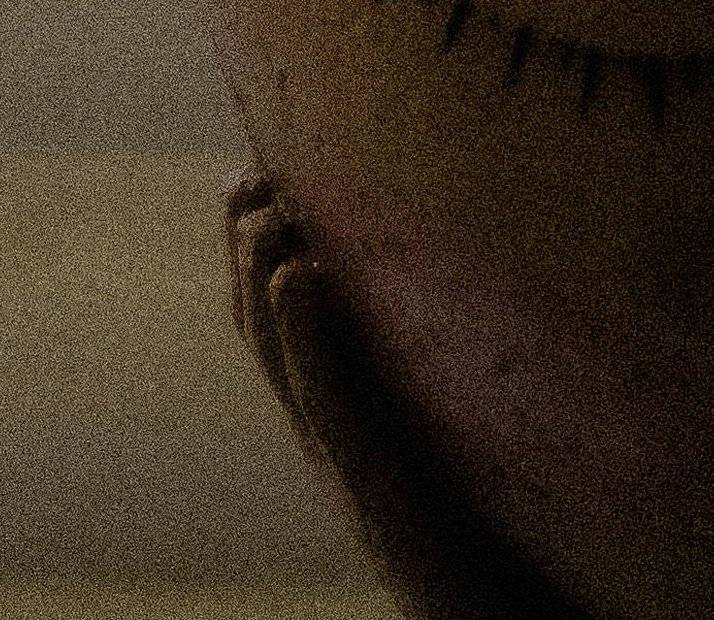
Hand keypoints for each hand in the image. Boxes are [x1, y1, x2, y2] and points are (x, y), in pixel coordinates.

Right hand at [229, 175, 592, 619]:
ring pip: (273, 352)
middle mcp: (322, 433)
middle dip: (241, 244)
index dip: (247, 246)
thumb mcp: (437, 439)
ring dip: (260, 271)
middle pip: (255, 324)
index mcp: (335, 415)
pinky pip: (322, 395)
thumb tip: (430, 295)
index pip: (270, 318)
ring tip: (270, 210)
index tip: (252, 173)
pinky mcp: (369, 482)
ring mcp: (338, 459)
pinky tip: (299, 273)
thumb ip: (419, 375)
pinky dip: (302, 329)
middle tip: (250, 176)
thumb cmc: (472, 539)